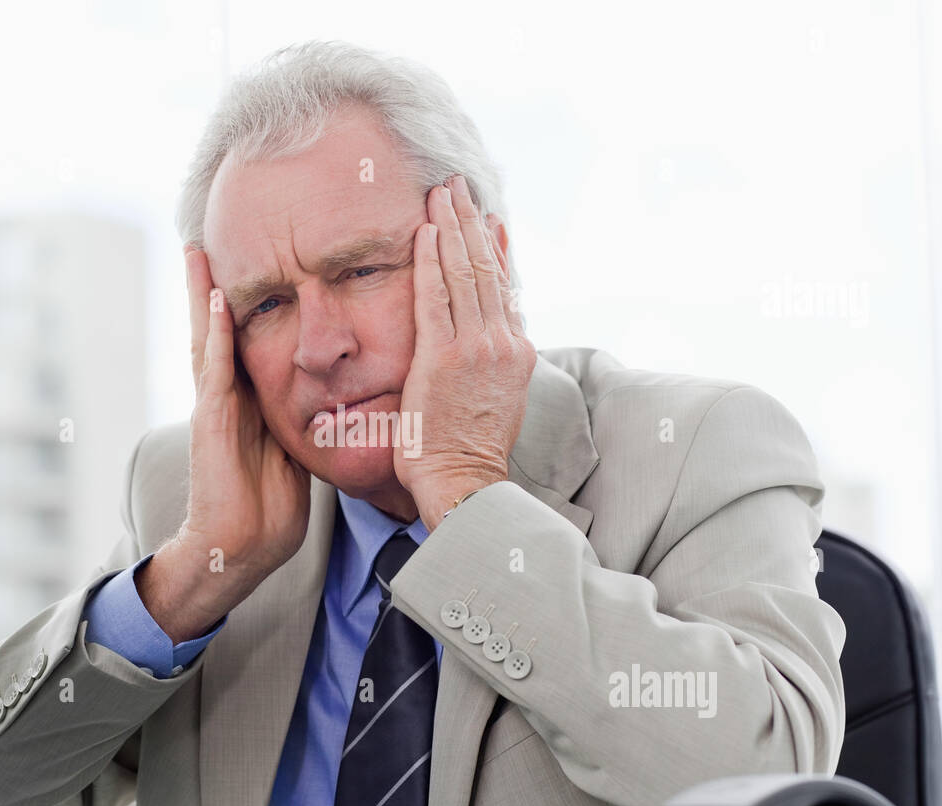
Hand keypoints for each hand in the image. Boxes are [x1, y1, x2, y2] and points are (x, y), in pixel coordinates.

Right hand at [138, 245, 311, 641]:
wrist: (244, 547)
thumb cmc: (270, 509)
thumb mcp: (293, 453)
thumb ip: (301, 424)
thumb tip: (331, 403)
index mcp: (246, 404)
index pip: (242, 342)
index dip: (241, 304)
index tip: (247, 265)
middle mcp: (225, 398)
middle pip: (217, 330)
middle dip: (209, 287)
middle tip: (202, 241)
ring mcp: (214, 408)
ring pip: (207, 339)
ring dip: (202, 295)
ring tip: (196, 253)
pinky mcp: (212, 423)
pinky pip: (215, 370)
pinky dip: (216, 334)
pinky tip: (217, 302)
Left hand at [396, 174, 536, 528]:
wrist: (465, 482)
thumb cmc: (471, 451)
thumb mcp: (498, 400)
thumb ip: (494, 364)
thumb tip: (490, 341)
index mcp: (516, 352)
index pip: (504, 285)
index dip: (493, 246)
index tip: (485, 216)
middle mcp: (503, 342)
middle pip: (486, 267)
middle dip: (470, 221)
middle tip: (458, 187)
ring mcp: (476, 347)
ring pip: (464, 271)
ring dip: (451, 226)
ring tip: (442, 193)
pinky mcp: (444, 356)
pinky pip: (435, 296)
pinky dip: (430, 260)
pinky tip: (424, 231)